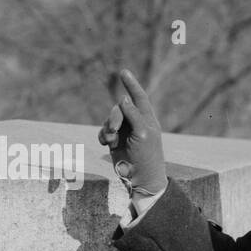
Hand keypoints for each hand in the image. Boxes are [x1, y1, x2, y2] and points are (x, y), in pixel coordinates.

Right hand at [98, 69, 167, 196]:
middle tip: (113, 130)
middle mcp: (135, 123)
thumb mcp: (143, 133)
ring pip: (109, 120)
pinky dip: (103, 136)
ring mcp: (124, 132)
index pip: (139, 97)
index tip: (123, 72)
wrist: (141, 178)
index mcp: (147, 119)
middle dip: (114, 118)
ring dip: (108, 129)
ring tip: (111, 142)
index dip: (131, 84)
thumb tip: (124, 98)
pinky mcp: (115, 142)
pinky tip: (106, 145)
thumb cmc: (147, 156)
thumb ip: (133, 115)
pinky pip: (104, 132)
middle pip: (119, 109)